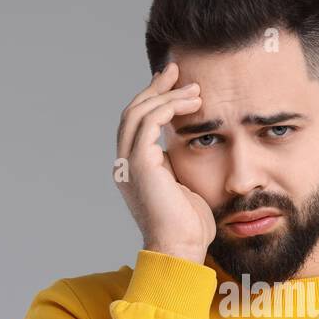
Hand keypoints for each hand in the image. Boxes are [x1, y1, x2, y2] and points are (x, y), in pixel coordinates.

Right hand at [113, 61, 214, 262]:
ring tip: (193, 88)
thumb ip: (177, 164)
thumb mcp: (182, 186)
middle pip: (133, 111)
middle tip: (177, 70)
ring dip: (166, 95)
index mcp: (133, 169)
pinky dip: (168, 107)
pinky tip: (190, 103)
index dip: (153, 100)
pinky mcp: (140, 163)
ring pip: (139, 112)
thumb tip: (189, 143)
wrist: (181, 248)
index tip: (174, 83)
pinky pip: (150, 121)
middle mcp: (124, 164)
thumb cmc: (189, 226)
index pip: (136, 124)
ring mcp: (129, 163)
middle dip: (155, 88)